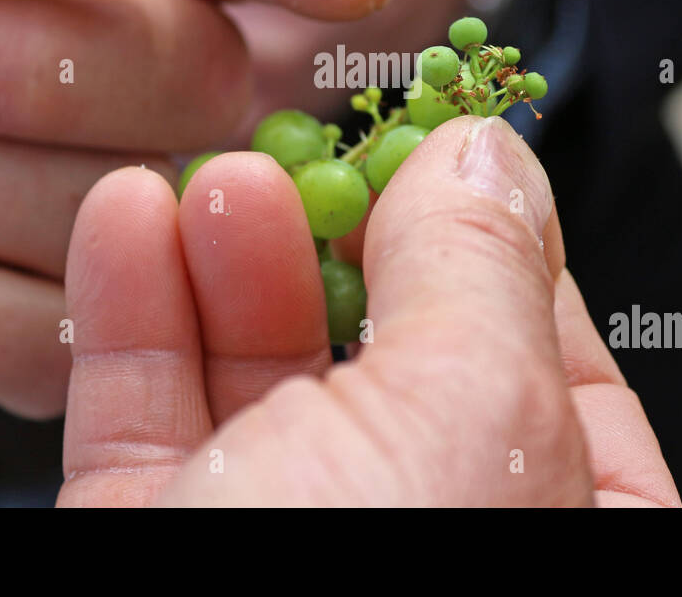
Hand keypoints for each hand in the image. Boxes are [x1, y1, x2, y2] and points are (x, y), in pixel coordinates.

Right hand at [57, 117, 678, 505]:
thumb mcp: (473, 421)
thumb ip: (481, 268)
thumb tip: (485, 154)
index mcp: (553, 525)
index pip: (544, 354)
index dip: (488, 233)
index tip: (433, 144)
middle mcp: (417, 530)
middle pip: (384, 345)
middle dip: (341, 235)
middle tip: (309, 153)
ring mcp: (274, 532)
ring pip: (252, 368)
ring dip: (225, 254)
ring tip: (212, 181)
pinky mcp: (148, 537)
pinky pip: (140, 404)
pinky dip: (128, 305)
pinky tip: (128, 219)